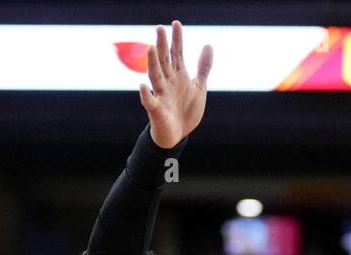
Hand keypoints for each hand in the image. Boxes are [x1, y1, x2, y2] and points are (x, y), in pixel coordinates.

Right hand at [140, 21, 213, 147]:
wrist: (177, 135)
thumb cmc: (186, 111)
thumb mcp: (199, 87)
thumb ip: (203, 67)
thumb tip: (208, 45)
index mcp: (178, 76)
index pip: (176, 53)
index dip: (176, 39)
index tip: (175, 23)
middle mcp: (167, 82)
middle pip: (164, 60)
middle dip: (162, 45)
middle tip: (159, 28)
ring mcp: (161, 95)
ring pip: (155, 76)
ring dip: (152, 63)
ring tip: (150, 48)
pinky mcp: (156, 110)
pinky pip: (149, 102)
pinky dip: (145, 95)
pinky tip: (142, 86)